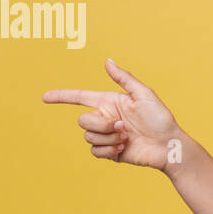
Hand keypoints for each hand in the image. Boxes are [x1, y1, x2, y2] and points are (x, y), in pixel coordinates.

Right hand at [42, 58, 182, 171]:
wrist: (168, 146)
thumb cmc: (161, 119)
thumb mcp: (144, 95)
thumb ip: (124, 79)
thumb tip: (107, 61)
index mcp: (110, 102)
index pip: (80, 97)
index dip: (61, 96)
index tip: (44, 97)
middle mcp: (106, 118)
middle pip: (83, 120)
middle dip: (102, 124)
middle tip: (123, 127)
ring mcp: (107, 135)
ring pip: (88, 136)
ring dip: (108, 137)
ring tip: (127, 138)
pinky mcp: (109, 151)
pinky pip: (95, 151)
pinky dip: (108, 150)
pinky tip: (123, 148)